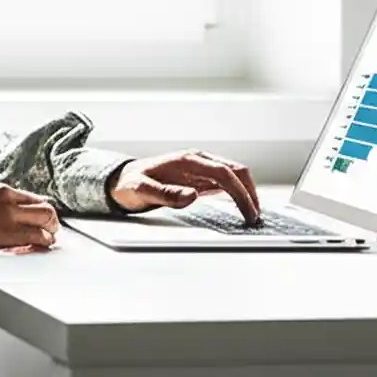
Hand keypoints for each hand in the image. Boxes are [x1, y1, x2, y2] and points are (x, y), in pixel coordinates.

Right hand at [0, 181, 59, 253]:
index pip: (31, 198)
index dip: (38, 210)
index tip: (40, 218)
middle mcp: (8, 199)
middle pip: (44, 207)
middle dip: (51, 220)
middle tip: (52, 230)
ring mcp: (9, 216)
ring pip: (45, 220)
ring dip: (50, 232)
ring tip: (49, 240)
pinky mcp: (6, 234)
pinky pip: (35, 238)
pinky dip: (42, 242)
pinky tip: (42, 247)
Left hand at [108, 150, 261, 224]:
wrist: (120, 179)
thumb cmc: (130, 183)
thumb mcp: (140, 190)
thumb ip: (165, 193)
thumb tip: (191, 196)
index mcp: (187, 160)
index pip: (224, 173)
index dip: (240, 192)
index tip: (248, 211)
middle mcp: (197, 161)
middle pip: (235, 171)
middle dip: (250, 192)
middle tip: (255, 216)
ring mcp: (199, 169)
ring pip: (233, 176)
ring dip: (246, 192)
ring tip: (252, 214)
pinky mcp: (199, 178)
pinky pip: (225, 183)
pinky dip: (237, 194)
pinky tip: (241, 206)